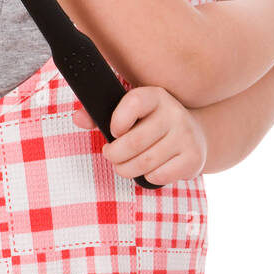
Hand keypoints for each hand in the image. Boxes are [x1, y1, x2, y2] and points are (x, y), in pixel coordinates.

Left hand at [72, 86, 206, 183]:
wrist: (196, 134)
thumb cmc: (152, 123)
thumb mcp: (131, 111)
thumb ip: (101, 114)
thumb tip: (77, 119)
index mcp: (155, 96)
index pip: (134, 102)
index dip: (118, 120)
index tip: (113, 130)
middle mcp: (174, 113)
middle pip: (135, 142)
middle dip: (115, 154)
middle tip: (110, 155)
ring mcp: (186, 136)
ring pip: (145, 162)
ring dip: (126, 169)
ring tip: (122, 166)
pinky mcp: (193, 158)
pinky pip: (160, 175)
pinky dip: (148, 177)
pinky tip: (148, 169)